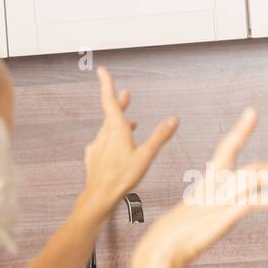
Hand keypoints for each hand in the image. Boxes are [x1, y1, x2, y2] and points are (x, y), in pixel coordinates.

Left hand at [82, 67, 177, 214]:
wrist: (99, 197)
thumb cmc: (122, 177)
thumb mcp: (146, 156)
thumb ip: (160, 137)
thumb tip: (174, 119)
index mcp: (116, 130)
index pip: (110, 101)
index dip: (107, 84)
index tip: (102, 70)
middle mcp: (104, 135)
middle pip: (110, 114)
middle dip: (119, 102)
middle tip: (126, 93)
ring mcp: (97, 147)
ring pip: (107, 129)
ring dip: (117, 123)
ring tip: (130, 123)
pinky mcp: (94, 158)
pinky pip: (102, 143)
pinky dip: (111, 140)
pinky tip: (114, 147)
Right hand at [137, 108, 267, 265]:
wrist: (161, 247)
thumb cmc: (175, 236)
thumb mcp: (196, 216)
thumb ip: (212, 209)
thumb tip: (223, 211)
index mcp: (208, 182)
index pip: (227, 149)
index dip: (240, 131)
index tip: (252, 112)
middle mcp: (216, 185)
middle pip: (254, 168)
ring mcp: (220, 199)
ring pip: (256, 178)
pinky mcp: (222, 216)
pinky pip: (248, 204)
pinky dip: (265, 200)